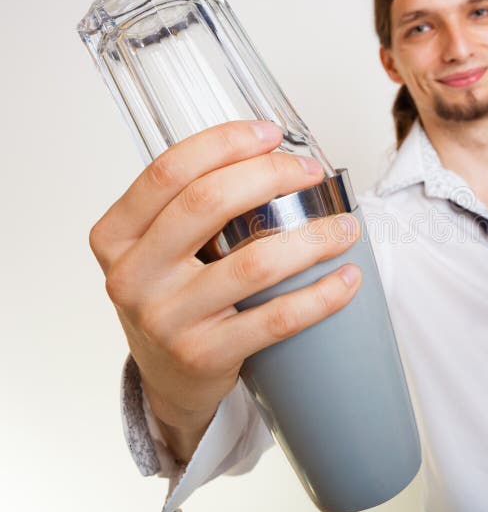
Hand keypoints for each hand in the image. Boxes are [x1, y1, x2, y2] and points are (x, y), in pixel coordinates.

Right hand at [89, 120, 361, 460]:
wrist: (168, 378)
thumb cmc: (175, 298)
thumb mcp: (160, 248)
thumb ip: (192, 204)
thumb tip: (270, 153)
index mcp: (117, 235)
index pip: (169, 171)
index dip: (225, 143)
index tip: (271, 133)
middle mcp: (133, 276)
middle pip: (208, 203)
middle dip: (271, 175)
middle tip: (311, 173)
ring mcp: (166, 319)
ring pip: (253, 263)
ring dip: (312, 237)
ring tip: (346, 227)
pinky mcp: (204, 355)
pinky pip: (276, 319)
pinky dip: (320, 295)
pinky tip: (347, 278)